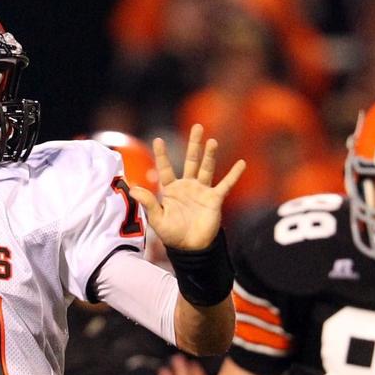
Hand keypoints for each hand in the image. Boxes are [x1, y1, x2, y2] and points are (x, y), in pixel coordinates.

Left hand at [130, 124, 245, 250]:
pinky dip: (234, 175)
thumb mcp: (157, 219)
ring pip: (207, 168)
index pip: (165, 168)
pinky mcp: (214, 199)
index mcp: (171, 189)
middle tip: (197, 127)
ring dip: (210, 155)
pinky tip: (241, 163)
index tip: (158, 139)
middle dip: (194, 144)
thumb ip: (148, 202)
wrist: (191, 248)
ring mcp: (202, 191)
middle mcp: (187, 186)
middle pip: (191, 160)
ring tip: (212, 141)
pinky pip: (225, 184)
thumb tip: (133, 188)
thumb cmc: (172, 234)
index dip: (162, 155)